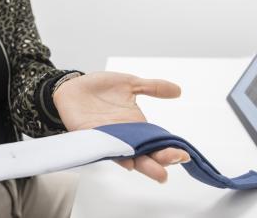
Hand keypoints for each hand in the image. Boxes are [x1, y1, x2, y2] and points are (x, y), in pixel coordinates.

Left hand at [52, 71, 190, 182]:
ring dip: (142, 164)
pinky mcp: (91, 136)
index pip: (156, 142)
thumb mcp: (130, 83)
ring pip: (128, 156)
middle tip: (173, 164)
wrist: (72, 86)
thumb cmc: (100, 88)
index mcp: (136, 125)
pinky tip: (127, 162)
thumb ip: (153, 87)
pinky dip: (115, 154)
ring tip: (157, 173)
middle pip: (145, 154)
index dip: (170, 149)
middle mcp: (124, 135)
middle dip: (159, 161)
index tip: (183, 154)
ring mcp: (108, 138)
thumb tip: (178, 90)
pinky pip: (104, 148)